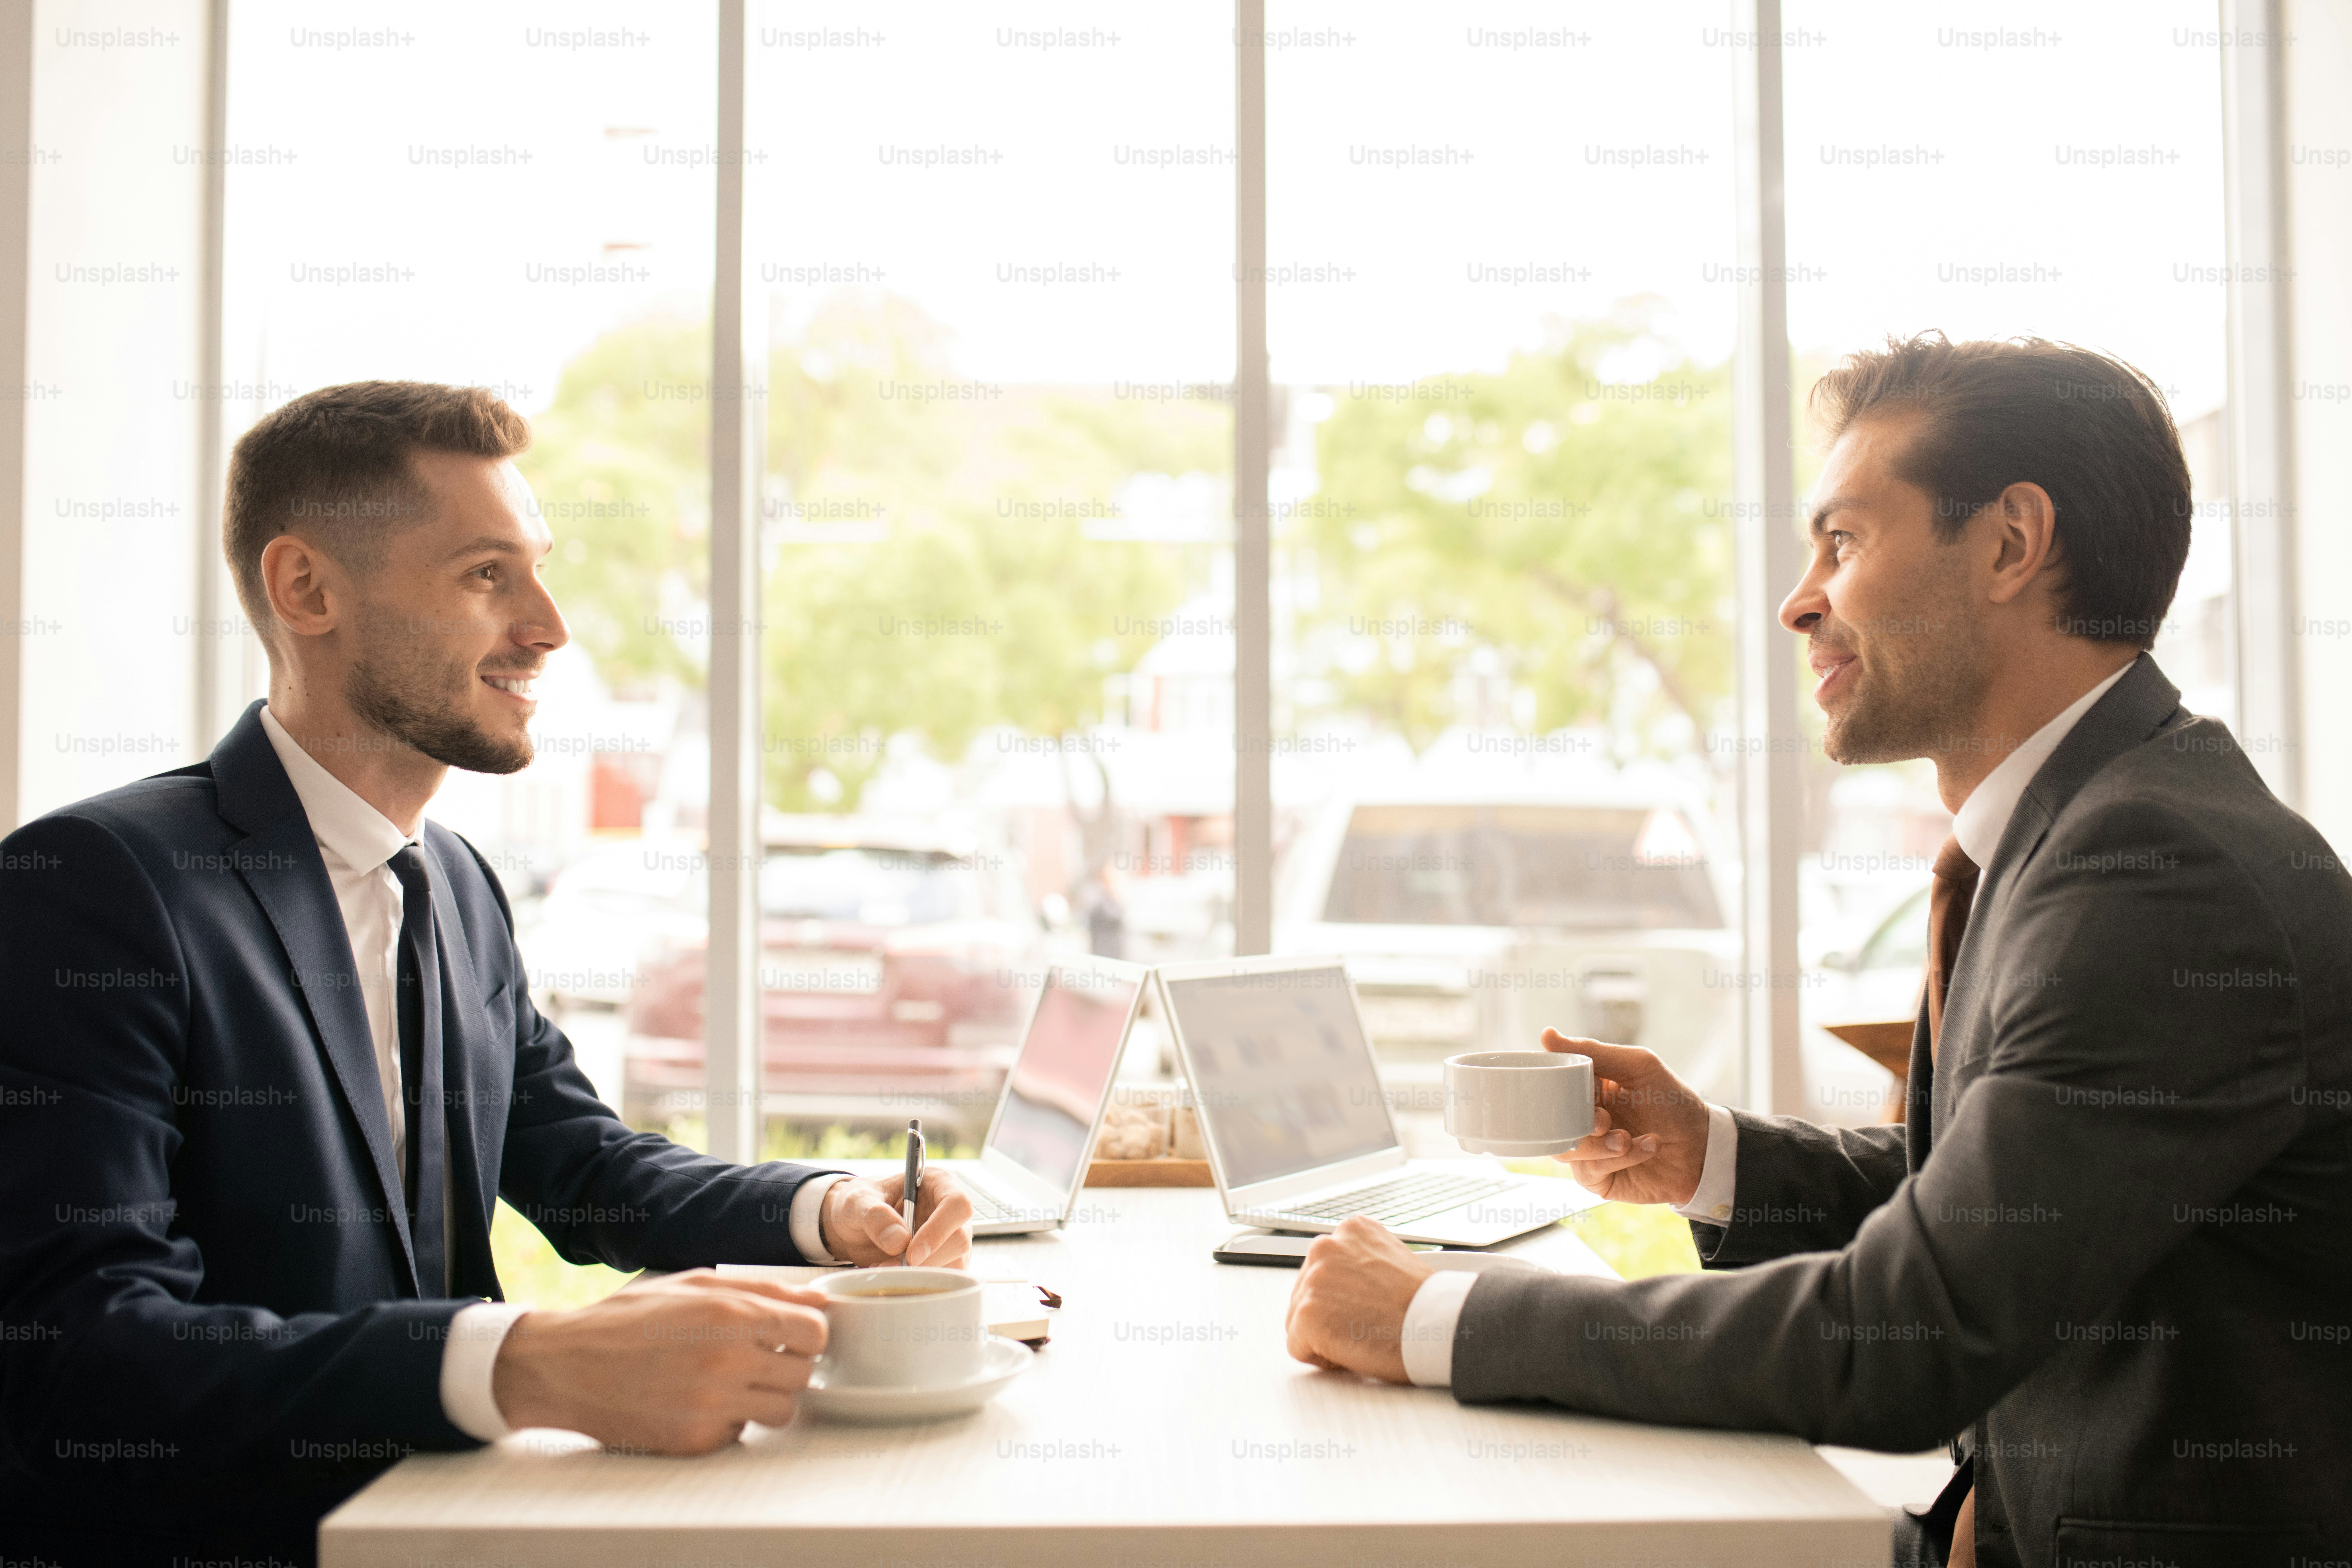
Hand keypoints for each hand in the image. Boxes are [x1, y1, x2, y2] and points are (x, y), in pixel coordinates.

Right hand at [491, 1270, 825, 1452]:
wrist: (567, 1366)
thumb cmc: (630, 1318)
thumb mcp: (696, 1284)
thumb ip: (764, 1290)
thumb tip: (819, 1299)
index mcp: (731, 1315)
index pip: (814, 1332)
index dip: (807, 1333)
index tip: (789, 1334)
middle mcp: (727, 1362)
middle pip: (803, 1373)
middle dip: (787, 1363)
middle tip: (757, 1357)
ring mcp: (712, 1406)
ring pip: (782, 1410)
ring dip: (765, 1395)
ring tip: (731, 1380)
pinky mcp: (696, 1440)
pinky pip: (741, 1432)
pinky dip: (729, 1418)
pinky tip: (699, 1399)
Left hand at [818, 1167, 973, 1267]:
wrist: (853, 1227)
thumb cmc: (860, 1204)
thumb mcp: (857, 1201)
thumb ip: (874, 1214)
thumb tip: (900, 1240)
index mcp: (937, 1184)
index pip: (957, 1204)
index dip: (939, 1229)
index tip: (911, 1252)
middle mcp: (949, 1212)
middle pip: (959, 1239)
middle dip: (925, 1260)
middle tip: (889, 1266)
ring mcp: (950, 1238)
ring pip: (955, 1264)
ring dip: (920, 1274)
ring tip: (884, 1268)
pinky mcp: (944, 1261)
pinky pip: (944, 1279)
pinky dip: (919, 1283)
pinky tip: (895, 1277)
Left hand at [1283, 1216, 1434, 1383]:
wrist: (1438, 1325)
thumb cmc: (1424, 1304)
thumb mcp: (1391, 1261)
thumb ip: (1361, 1265)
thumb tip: (1345, 1286)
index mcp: (1350, 1230)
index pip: (1324, 1268)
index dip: (1344, 1296)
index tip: (1366, 1306)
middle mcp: (1326, 1247)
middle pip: (1307, 1292)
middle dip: (1330, 1314)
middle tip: (1367, 1324)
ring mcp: (1312, 1280)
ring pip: (1299, 1319)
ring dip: (1326, 1335)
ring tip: (1363, 1336)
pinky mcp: (1306, 1315)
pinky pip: (1298, 1347)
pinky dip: (1323, 1357)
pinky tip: (1353, 1350)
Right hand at [1544, 1028, 1709, 1206]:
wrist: (1703, 1148)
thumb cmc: (1673, 1103)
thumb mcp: (1638, 1066)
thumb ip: (1594, 1051)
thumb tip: (1546, 1035)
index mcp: (1586, 1090)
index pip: (1552, 1085)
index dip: (1557, 1088)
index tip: (1574, 1090)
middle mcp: (1582, 1120)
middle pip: (1551, 1121)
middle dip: (1578, 1121)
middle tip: (1605, 1120)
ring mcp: (1587, 1150)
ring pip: (1564, 1149)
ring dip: (1598, 1144)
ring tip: (1627, 1139)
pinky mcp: (1598, 1178)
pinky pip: (1589, 1170)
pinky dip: (1618, 1159)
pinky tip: (1646, 1147)